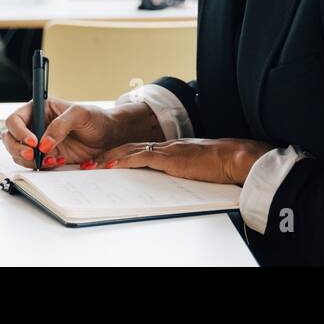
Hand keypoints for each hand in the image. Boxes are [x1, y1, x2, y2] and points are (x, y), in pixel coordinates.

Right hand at [2, 98, 121, 168]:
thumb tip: (44, 143)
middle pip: (10, 138)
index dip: (19, 131)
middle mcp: (35, 126)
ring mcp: (40, 143)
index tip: (33, 142)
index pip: (15, 119)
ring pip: (19, 154)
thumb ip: (60, 125)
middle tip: (33, 154)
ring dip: (31, 160)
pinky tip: (60, 161)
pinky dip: (43, 166)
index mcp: (39, 109)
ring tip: (54, 159)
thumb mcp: (80, 114)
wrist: (108, 135)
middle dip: (17, 148)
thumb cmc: (95, 118)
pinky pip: (35, 165)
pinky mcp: (48, 157)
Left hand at [92, 137, 273, 185]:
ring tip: (92, 165)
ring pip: (130, 151)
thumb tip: (173, 178)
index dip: (120, 154)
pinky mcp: (169, 158)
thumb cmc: (221, 164)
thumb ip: (182, 169)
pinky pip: (141, 157)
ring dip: (109, 158)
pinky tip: (111, 165)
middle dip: (107, 156)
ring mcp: (166, 150)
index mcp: (171, 148)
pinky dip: (123, 160)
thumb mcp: (196, 166)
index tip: (104, 161)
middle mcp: (165, 146)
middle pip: (129, 148)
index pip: (139, 149)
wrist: (234, 157)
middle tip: (88, 164)